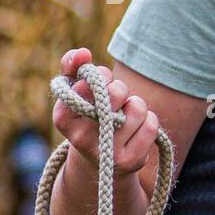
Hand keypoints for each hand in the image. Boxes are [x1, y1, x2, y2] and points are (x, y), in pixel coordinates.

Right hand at [52, 47, 159, 178]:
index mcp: (63, 117)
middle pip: (116, 92)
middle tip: (115, 99)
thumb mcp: (75, 90)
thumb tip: (83, 53)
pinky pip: (151, 124)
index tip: (98, 84)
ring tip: (124, 117)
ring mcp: (106, 151)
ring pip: (137, 107)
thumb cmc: (88, 115)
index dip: (101, 77)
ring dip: (135, 106)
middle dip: (120, 89)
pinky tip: (135, 130)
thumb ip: (72, 66)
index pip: (89, 82)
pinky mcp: (130, 161)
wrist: (99, 160)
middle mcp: (81, 138)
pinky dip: (148, 121)